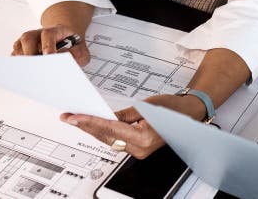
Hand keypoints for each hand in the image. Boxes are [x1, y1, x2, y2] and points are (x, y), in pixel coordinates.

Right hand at [11, 25, 90, 65]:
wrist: (67, 39)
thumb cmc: (72, 46)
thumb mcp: (81, 49)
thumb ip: (78, 54)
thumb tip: (66, 59)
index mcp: (55, 31)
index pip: (48, 34)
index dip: (47, 46)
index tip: (49, 57)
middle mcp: (39, 34)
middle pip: (28, 38)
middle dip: (31, 54)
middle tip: (36, 68)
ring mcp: (29, 41)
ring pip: (18, 46)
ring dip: (22, 59)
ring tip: (30, 72)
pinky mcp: (22, 49)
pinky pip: (14, 55)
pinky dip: (17, 64)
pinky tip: (23, 73)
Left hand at [60, 94, 206, 158]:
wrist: (188, 114)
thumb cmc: (172, 108)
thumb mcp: (147, 106)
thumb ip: (124, 114)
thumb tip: (104, 116)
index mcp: (144, 137)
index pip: (110, 128)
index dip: (90, 121)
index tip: (74, 117)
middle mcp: (140, 148)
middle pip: (106, 137)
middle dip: (86, 126)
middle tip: (68, 117)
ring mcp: (139, 151)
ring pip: (109, 140)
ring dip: (92, 130)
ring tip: (76, 119)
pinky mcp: (137, 148)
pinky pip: (116, 140)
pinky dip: (104, 132)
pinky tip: (93, 125)